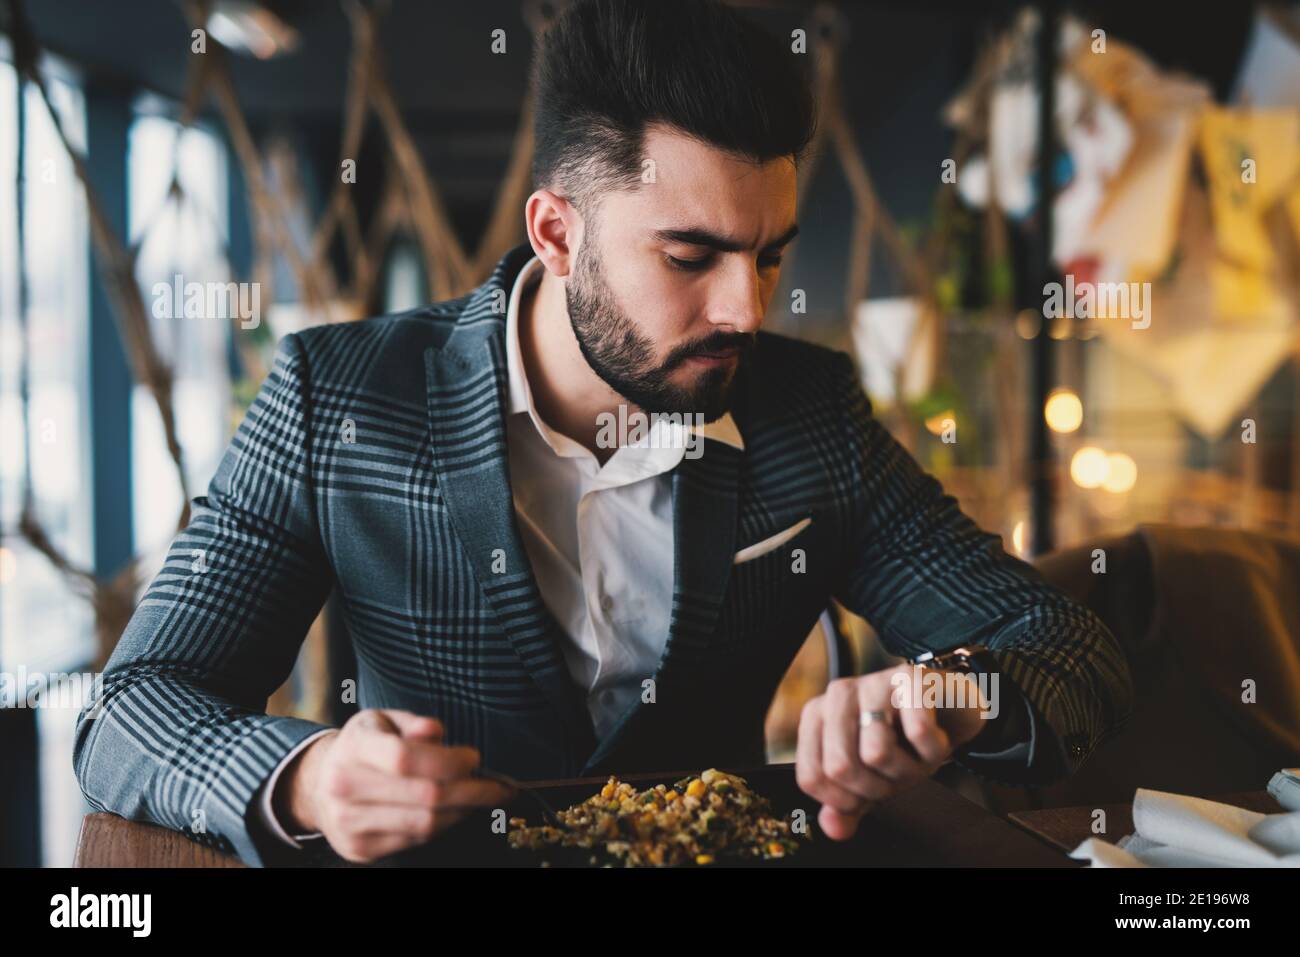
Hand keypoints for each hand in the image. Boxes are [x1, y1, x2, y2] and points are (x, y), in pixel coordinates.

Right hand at [276, 708, 515, 862]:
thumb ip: (413, 723)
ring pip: (425, 823)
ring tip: (481, 797)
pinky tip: (455, 811)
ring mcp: (350, 822)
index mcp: (354, 747)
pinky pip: (415, 840)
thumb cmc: (364, 746)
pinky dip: (443, 826)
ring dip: (463, 811)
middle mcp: (345, 787)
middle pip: (424, 795)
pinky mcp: (359, 849)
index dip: (448, 760)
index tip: (474, 757)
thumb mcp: (383, 720)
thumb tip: (436, 731)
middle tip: (499, 786)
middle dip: (473, 791)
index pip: (405, 758)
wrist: (317, 785)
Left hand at [794, 664, 988, 840]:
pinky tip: (935, 734)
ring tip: (916, 753)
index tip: (868, 790)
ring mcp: (872, 683)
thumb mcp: (871, 777)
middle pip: (842, 768)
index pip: (811, 777)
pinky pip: (918, 732)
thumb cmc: (903, 740)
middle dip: (879, 787)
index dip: (845, 800)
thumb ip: (847, 804)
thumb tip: (833, 828)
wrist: (950, 706)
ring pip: (877, 754)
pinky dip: (934, 747)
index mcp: (817, 717)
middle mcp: (837, 695)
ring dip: (909, 769)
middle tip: (898, 770)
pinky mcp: (910, 677)